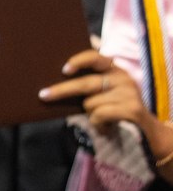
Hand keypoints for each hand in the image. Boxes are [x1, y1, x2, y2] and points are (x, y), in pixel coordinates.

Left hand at [43, 51, 168, 151]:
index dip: (78, 61)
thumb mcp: (103, 94)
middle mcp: (123, 77)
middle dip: (61, 91)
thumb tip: (54, 84)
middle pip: (85, 83)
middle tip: (43, 95)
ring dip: (89, 114)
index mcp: (114, 70)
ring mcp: (129, 93)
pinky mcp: (132, 109)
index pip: (95, 57)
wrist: (147, 133)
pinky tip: (106, 127)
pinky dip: (97, 124)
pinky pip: (100, 115)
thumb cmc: (116, 111)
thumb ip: (87, 85)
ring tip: (100, 119)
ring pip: (90, 103)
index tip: (64, 69)